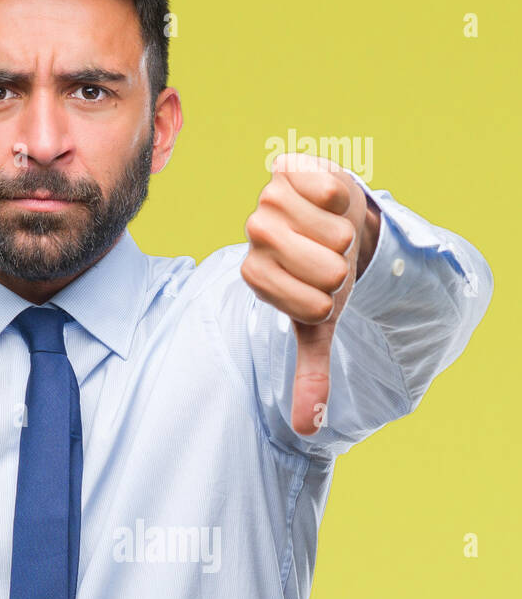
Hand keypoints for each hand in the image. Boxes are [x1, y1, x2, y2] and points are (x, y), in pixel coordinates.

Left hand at [241, 153, 375, 435]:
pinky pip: (326, 189)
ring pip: (328, 230)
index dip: (326, 299)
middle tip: (333, 257)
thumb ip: (310, 371)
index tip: (323, 292)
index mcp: (255, 274)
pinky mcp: (289, 169)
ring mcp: (268, 200)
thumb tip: (309, 428)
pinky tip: (331, 202)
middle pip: (324, 266)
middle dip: (342, 266)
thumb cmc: (325, 273)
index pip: (304, 303)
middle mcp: (254, 235)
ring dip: (344, 232)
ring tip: (332, 230)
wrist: (340, 221)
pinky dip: (341, 199)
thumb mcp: (320, 322)